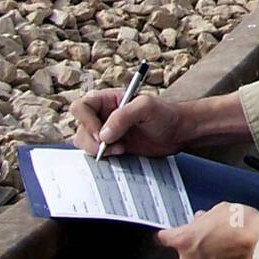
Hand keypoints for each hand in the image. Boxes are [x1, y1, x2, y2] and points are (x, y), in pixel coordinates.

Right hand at [69, 89, 188, 158]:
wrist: (178, 132)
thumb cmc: (165, 114)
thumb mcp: (146, 107)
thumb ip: (124, 116)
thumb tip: (104, 135)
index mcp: (107, 100)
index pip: (81, 107)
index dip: (86, 121)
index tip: (103, 134)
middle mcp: (102, 115)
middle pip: (80, 129)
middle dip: (92, 141)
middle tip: (113, 147)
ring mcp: (106, 132)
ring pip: (84, 143)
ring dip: (97, 151)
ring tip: (121, 150)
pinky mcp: (112, 147)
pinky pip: (96, 154)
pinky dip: (103, 158)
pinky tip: (120, 156)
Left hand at [158, 203, 258, 258]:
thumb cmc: (241, 224)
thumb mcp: (220, 209)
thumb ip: (204, 217)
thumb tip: (200, 221)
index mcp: (184, 241)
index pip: (162, 238)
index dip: (165, 233)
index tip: (166, 231)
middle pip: (183, 250)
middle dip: (194, 242)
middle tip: (210, 231)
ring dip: (206, 253)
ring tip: (225, 242)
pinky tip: (232, 253)